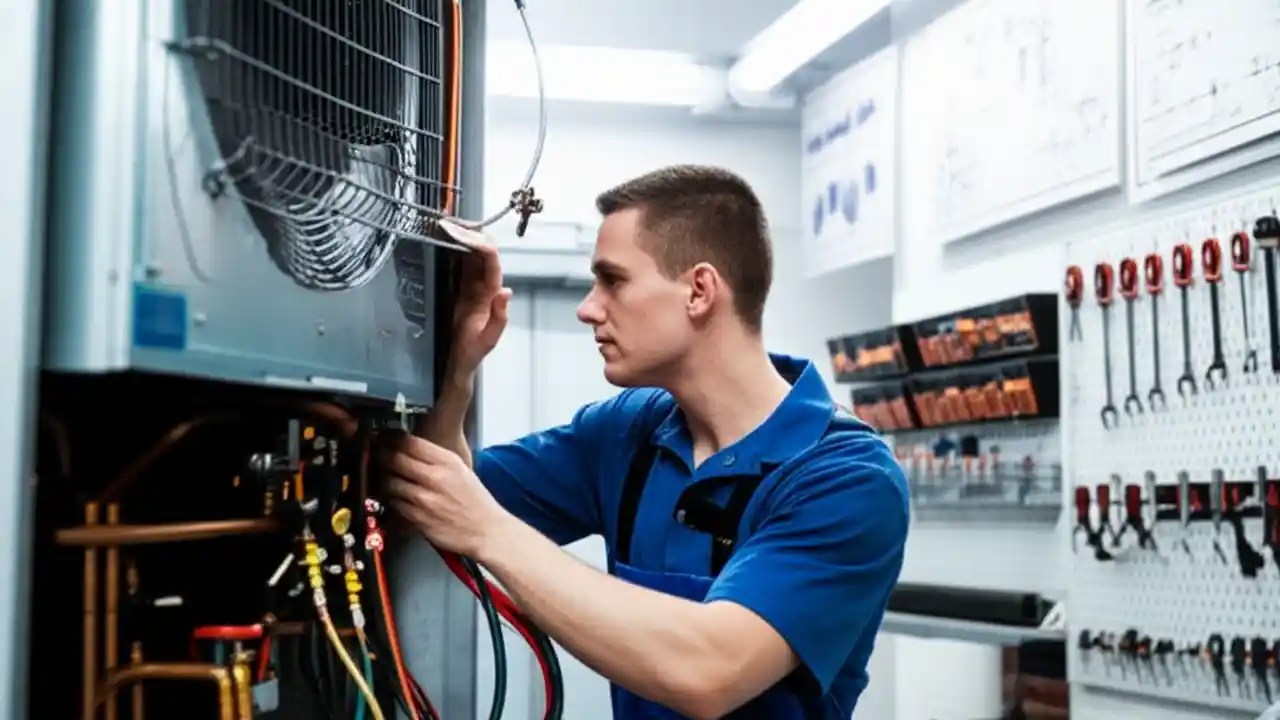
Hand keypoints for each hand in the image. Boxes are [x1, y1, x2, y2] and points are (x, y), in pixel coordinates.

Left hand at [378, 432, 509, 557]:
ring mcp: (424, 500)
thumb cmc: (474, 500)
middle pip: (394, 459)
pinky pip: (393, 504)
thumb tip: (408, 446)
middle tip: (376, 454)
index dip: (390, 438)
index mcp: (447, 462)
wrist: (485, 531)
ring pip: (389, 482)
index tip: (383, 437)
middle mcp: (434, 478)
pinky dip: (390, 499)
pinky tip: (394, 497)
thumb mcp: (460, 469)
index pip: (409, 442)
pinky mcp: (417, 519)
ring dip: (383, 479)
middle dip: (381, 455)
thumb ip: (435, 457)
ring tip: (385, 477)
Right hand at [439, 221, 512, 375]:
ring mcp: (470, 285)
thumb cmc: (473, 352)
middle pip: (481, 250)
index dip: (478, 242)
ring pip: (469, 253)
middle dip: (468, 232)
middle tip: (449, 222)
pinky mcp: (457, 288)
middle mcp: (483, 285)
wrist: (456, 362)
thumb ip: (499, 318)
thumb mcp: (487, 340)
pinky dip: (451, 248)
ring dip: (459, 237)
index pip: (490, 260)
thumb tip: (506, 291)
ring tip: (444, 224)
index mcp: (492, 293)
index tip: (461, 233)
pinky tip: (441, 240)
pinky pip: (457, 263)